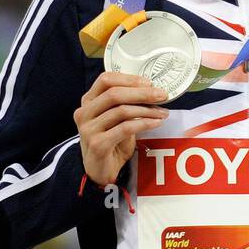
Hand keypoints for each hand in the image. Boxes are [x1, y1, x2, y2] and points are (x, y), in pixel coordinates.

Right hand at [74, 72, 168, 186]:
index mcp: (89, 102)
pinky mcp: (97, 144)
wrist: (101, 170)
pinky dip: (143, 124)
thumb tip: (153, 91)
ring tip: (163, 112)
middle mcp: (85, 113)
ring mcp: (89, 129)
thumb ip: (126, 103)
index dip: (128, 79)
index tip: (149, 82)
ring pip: (121, 111)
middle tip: (162, 95)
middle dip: (142, 93)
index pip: (105, 80)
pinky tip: (156, 123)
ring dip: (147, 110)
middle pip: (114, 94)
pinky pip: (125, 129)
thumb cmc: (112, 141)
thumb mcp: (117, 118)